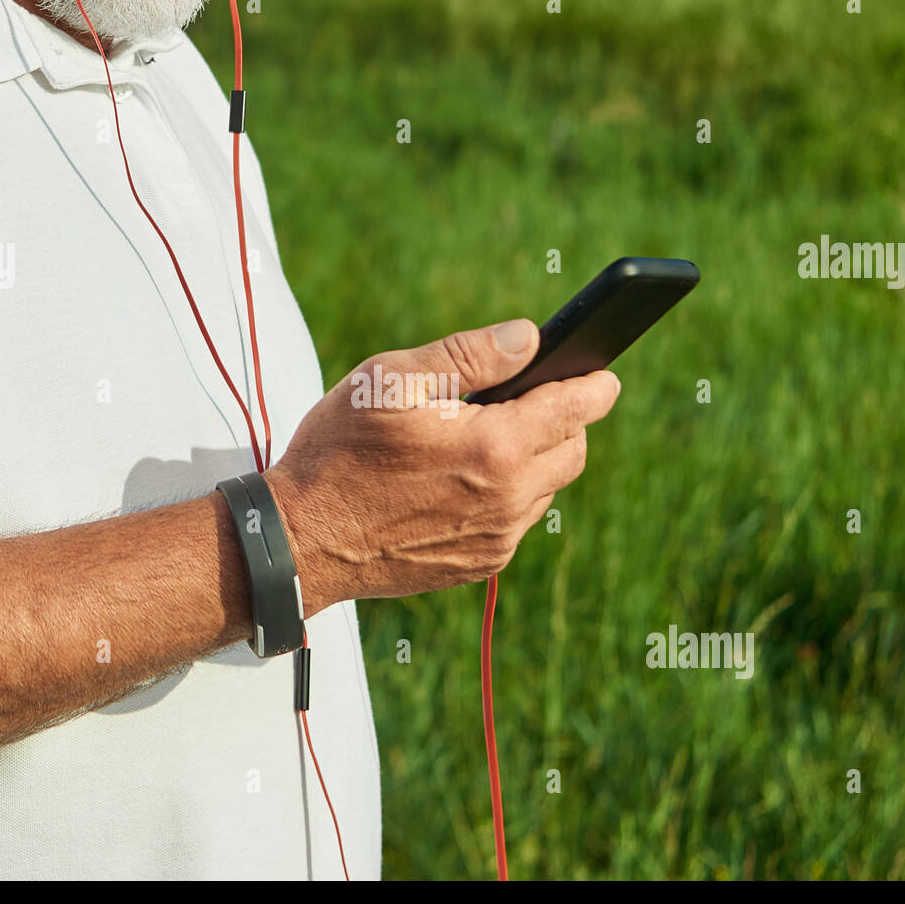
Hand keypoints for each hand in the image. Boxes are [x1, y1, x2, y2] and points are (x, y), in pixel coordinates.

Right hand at [265, 318, 620, 611]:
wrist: (301, 541)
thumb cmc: (338, 454)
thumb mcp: (392, 382)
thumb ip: (468, 355)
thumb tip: (530, 337)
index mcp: (495, 449)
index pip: (576, 408)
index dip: (594, 384)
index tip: (603, 373)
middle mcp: (507, 501)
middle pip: (572, 452)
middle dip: (563, 421)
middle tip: (527, 400)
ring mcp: (495, 540)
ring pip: (545, 490)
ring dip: (531, 460)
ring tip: (483, 439)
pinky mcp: (478, 565)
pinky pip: (515, 522)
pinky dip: (505, 495)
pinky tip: (461, 479)